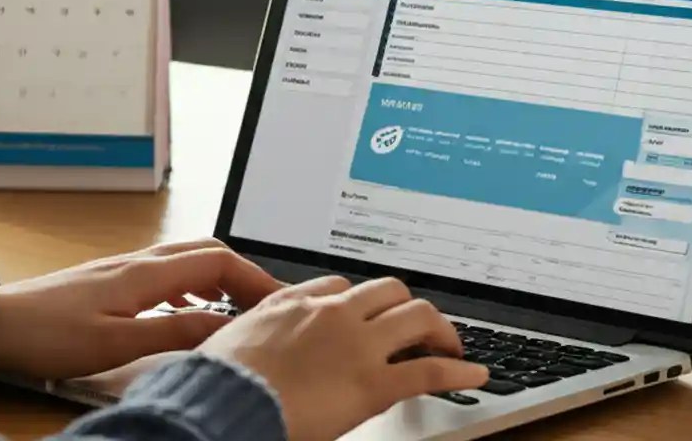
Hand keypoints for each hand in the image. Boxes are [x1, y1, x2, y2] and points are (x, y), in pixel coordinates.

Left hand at [0, 239, 282, 379]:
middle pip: (208, 253)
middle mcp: (139, 262)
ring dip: (219, 279)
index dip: (256, 279)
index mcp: (146, 273)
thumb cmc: (47, 335)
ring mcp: (124, 268)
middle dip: (244, 274)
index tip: (280, 301)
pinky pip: (167, 272)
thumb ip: (175, 334)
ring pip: (188, 260)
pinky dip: (192, 285)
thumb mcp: (117, 344)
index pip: (219, 261)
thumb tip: (225, 327)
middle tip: (268, 303)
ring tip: (238, 308)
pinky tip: (189, 309)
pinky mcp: (111, 280)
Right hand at [199, 276, 487, 440]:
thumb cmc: (218, 383)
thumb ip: (252, 336)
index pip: (338, 287)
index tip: (365, 316)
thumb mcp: (227, 344)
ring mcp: (357, 344)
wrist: (223, 404)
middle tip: (416, 326)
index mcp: (293, 302)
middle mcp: (331, 314)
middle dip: (407, 306)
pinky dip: (459, 370)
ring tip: (451, 344)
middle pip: (388, 291)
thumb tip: (246, 347)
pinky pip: (430, 370)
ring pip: (417, 317)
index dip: (358, 302)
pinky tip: (474, 374)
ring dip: (440, 329)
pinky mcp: (374, 383)